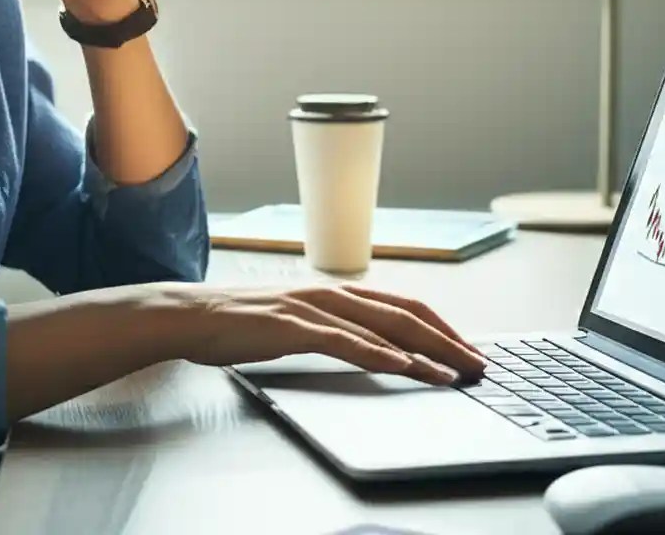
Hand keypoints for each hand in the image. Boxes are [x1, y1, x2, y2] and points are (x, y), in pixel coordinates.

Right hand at [157, 283, 486, 385]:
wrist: (187, 316)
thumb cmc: (238, 324)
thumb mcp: (295, 322)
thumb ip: (330, 329)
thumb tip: (367, 347)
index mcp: (334, 292)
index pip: (402, 305)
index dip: (440, 326)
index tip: (466, 349)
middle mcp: (331, 293)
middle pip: (404, 313)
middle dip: (447, 340)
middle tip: (477, 363)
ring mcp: (312, 307)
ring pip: (382, 326)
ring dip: (423, 351)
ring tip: (452, 372)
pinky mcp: (292, 326)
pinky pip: (344, 341)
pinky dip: (378, 354)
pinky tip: (401, 366)